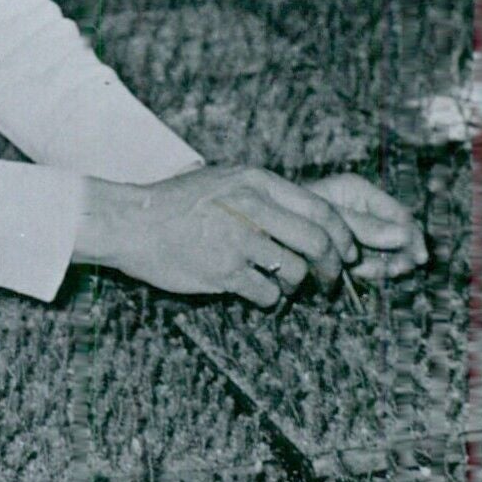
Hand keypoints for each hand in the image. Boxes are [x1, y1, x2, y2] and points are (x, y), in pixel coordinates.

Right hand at [80, 164, 361, 309]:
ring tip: (287, 289)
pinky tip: (259, 296)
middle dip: (333, 268)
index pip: (321, 210)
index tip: (348, 253)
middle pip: (318, 242)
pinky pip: (268, 294)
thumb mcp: (225, 181)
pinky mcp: (224, 271)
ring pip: (297, 271)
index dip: (344, 237)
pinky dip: (271, 301)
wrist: (132, 221)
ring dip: (300, 287)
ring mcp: (239, 240)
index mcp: (257, 181)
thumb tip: (308, 218)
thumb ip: (264, 195)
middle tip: (330, 282)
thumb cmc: (178, 203)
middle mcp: (252, 207)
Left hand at [303, 173, 427, 282]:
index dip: (411, 235)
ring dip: (386, 264)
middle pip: (397, 233)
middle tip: (398, 268)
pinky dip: (371, 270)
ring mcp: (354, 229)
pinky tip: (361, 272)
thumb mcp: (330, 217)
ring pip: (387, 251)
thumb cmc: (291, 215)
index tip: (417, 257)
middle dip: (398, 252)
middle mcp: (359, 208)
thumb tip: (404, 234)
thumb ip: (365, 226)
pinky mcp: (347, 250)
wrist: (260, 230)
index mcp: (356, 191)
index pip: (399, 214)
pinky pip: (370, 262)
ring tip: (369, 269)